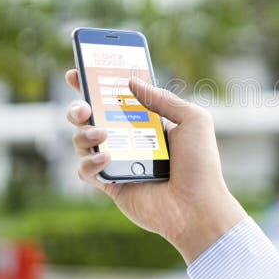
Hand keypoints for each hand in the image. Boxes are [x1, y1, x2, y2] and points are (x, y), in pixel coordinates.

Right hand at [64, 70, 246, 263]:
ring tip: (101, 134)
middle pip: (90, 117)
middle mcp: (129, 139)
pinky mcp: (111, 184)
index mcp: (148, 121)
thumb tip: (132, 81)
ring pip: (82, 141)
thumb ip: (162, 99)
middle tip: (84, 107)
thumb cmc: (201, 164)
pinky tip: (106, 159)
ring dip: (83, 133)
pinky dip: (90, 163)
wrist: (197, 207)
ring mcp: (118, 161)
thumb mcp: (192, 120)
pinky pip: (86, 170)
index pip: (116, 97)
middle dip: (78, 107)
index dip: (95, 83)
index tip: (78, 71)